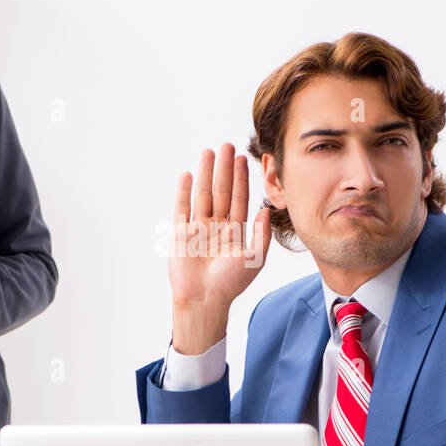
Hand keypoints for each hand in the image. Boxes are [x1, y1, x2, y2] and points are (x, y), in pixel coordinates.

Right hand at [169, 143, 271, 354]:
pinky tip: (188, 174)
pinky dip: (184, 191)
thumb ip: (261, 234)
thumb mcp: (254, 259)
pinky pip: (182, 208)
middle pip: (221, 191)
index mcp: (235, 232)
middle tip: (227, 146)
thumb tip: (265, 209)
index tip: (243, 159)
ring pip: (202, 195)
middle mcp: (216, 227)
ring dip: (205, 173)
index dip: (241, 179)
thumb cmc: (231, 284)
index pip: (239, 199)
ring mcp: (198, 229)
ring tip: (208, 152)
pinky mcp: (180, 234)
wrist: (204, 299)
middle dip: (224, 169)